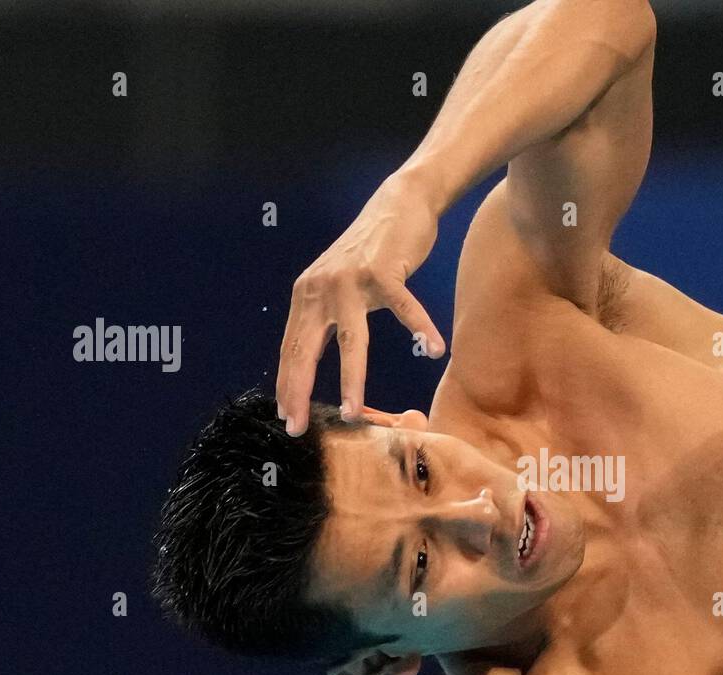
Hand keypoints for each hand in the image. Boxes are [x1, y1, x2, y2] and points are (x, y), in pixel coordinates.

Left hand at [275, 170, 445, 434]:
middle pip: (307, 348)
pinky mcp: (384, 269)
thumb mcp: (338, 285)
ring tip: (353, 411)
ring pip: (352, 339)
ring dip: (352, 379)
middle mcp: (321, 288)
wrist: (399, 203)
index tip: (288, 417)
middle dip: (301, 390)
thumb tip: (310, 357)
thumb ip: (324, 317)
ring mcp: (352, 279)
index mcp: (307, 297)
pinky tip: (434, 349)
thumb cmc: (372, 251)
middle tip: (299, 424)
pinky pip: (404, 308)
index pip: (291, 349)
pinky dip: (421, 329)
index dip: (288, 384)